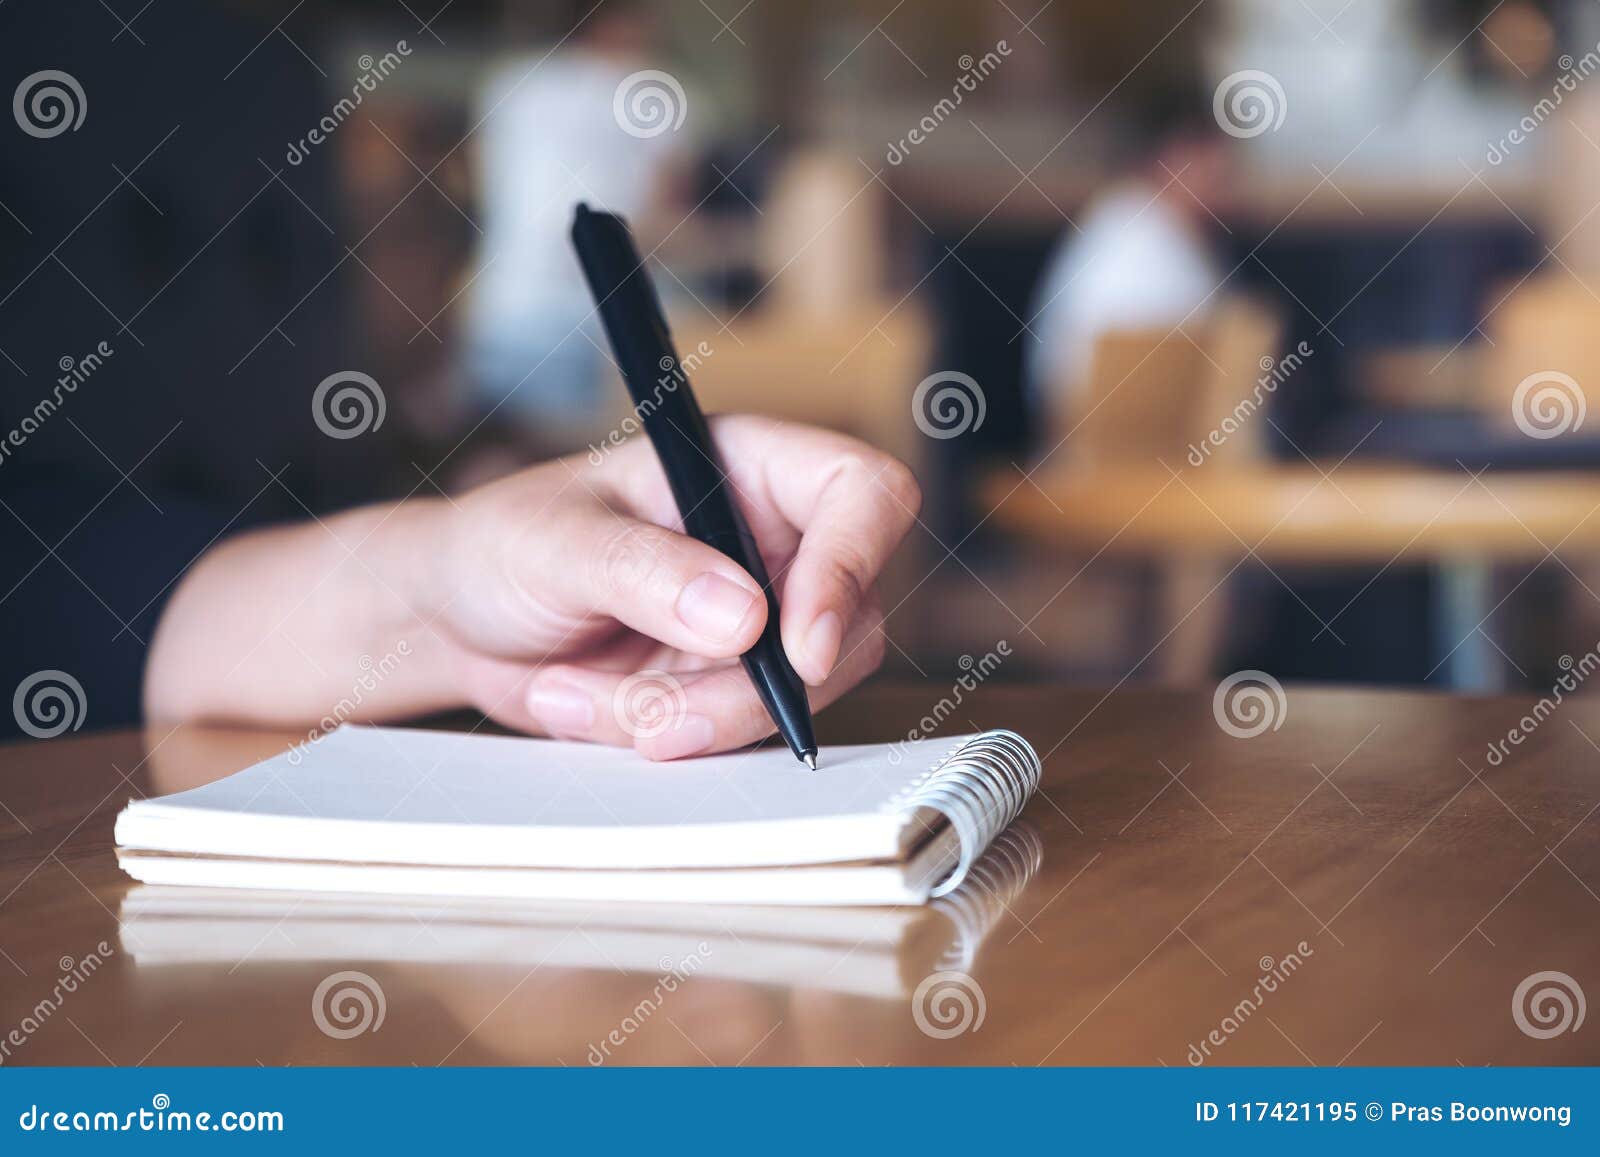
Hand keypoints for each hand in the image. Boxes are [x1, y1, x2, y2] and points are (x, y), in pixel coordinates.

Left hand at [427, 415, 920, 758]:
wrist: (458, 621)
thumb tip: (745, 616)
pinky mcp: (732, 685)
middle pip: (847, 621)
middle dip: (747, 688)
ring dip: (688, 717)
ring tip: (577, 695)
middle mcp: (771, 541)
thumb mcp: (554, 545)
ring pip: (796, 693)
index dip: (852, 567)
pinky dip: (662, 735)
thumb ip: (643, 571)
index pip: (861, 494)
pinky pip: (741, 730)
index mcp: (748, 466)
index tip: (800, 648)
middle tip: (653, 714)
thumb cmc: (502, 545)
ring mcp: (760, 621)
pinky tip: (585, 705)